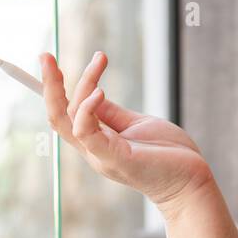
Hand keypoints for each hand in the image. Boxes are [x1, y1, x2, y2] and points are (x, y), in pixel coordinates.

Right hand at [38, 50, 213, 215]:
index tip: (49, 60)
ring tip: (99, 61)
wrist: (192, 182)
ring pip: (69, 120)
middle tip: (46, 55)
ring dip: (78, 86)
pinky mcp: (115, 159)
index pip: (64, 114)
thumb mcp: (136, 125)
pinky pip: (87, 133)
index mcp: (97, 142)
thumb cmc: (168, 154)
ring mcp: (101, 156)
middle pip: (58, 116)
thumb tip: (91, 92)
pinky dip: (88, 110)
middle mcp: (92, 150)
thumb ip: (111, 113)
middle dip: (49, 84)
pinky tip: (99, 91)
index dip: (52, 89)